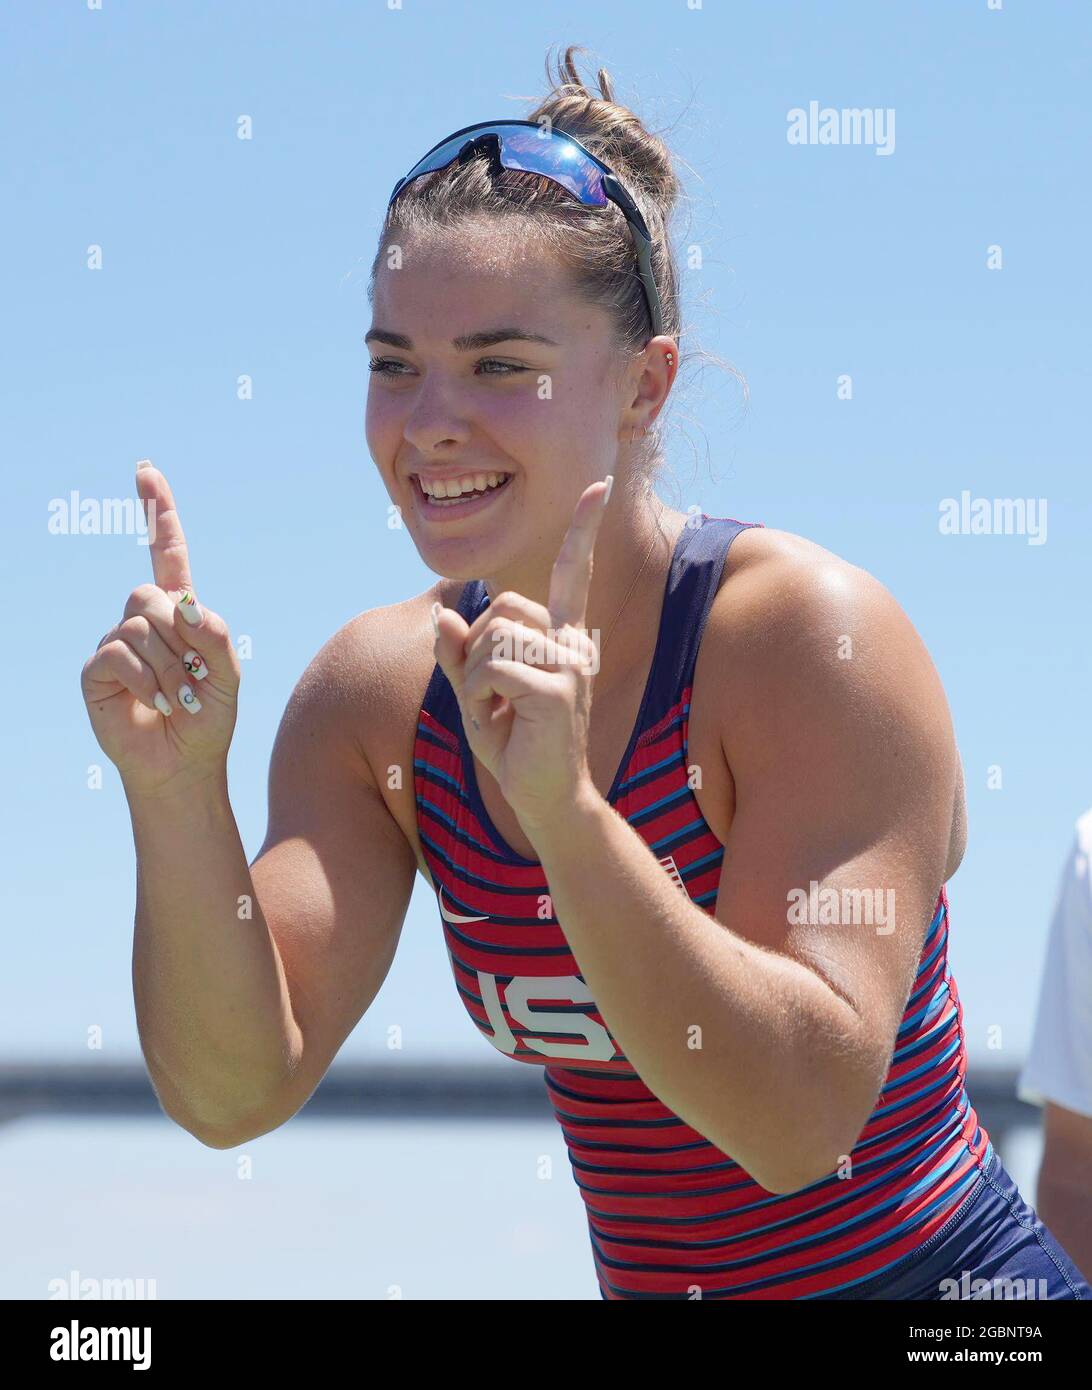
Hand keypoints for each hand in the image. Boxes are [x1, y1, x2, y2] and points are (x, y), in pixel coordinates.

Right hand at [80, 462, 241, 797]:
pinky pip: (119, 655)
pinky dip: (148, 680)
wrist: (183, 764)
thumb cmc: (208, 719)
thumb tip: (184, 605)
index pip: (166, 553)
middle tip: (194, 676)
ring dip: (170, 666)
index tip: (146, 471)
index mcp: (180, 614)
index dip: (157, 513)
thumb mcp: (228, 675)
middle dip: (180, 636)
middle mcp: (143, 621)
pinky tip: (159, 703)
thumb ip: (217, 635)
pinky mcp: (97, 671)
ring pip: (139, 627)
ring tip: (180, 698)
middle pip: (151, 595)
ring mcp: (116, 643)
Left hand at [432, 477, 610, 834]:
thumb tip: (443, 617)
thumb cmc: (517, 750)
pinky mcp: (558, 691)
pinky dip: (478, 697)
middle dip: (476, 649)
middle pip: (504, 605)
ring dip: (474, 679)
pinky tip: (495, 724)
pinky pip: (494, 669)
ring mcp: (570, 665)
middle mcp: (573, 644)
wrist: (547, 803)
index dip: (581, 529)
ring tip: (494, 714)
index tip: (598, 486)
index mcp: (562, 639)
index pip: (572, 572)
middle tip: (487, 696)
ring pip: (493, 637)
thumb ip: (460, 657)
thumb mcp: (478, 698)